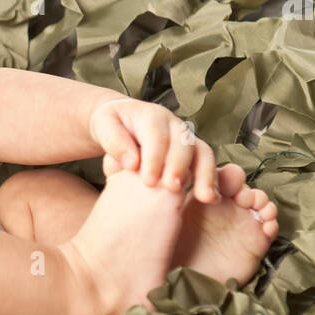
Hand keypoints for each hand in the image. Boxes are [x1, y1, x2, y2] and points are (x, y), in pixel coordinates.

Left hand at [88, 97, 219, 202]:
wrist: (121, 120)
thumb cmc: (111, 125)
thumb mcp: (104, 125)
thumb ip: (114, 141)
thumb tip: (132, 163)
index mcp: (151, 116)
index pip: (156, 136)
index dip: (155, 158)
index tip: (148, 181)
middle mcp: (173, 125)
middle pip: (185, 143)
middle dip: (180, 166)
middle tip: (172, 189)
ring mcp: (186, 138)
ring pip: (203, 152)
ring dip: (205, 174)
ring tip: (204, 197)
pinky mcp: (193, 153)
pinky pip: (206, 164)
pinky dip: (211, 180)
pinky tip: (210, 199)